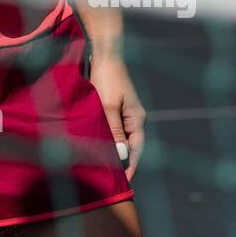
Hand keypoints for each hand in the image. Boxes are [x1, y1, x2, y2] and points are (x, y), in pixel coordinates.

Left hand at [88, 55, 146, 181]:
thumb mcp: (109, 106)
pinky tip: (98, 146)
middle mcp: (134, 118)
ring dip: (113, 151)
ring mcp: (125, 113)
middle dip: (122, 161)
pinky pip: (114, 129)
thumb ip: (115, 130)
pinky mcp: (115, 107)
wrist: (104, 55)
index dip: (131, 166)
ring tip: (103, 167)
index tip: (124, 182)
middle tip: (111, 179)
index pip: (137, 149)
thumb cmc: (107, 78)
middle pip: (130, 146)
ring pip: (121, 138)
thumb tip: (121, 154)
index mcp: (137, 118)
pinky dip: (108, 139)